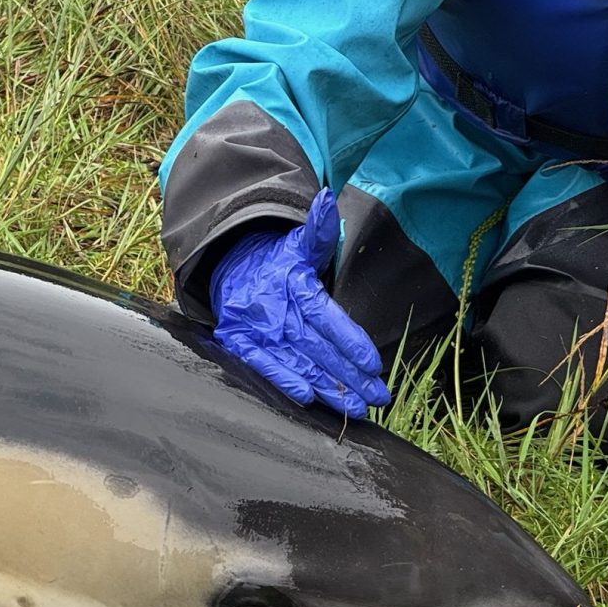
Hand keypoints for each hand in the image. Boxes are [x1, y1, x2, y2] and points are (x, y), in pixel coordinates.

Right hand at [209, 188, 389, 417]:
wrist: (230, 269)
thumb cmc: (278, 263)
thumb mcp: (300, 244)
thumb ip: (319, 230)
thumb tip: (327, 199)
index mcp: (293, 284)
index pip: (326, 317)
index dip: (350, 341)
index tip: (373, 364)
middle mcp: (274, 308)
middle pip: (318, 348)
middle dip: (350, 376)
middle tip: (377, 397)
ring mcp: (256, 328)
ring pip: (297, 362)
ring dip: (327, 388)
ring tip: (355, 407)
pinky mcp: (239, 343)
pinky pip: (263, 366)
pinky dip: (284, 381)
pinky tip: (307, 399)